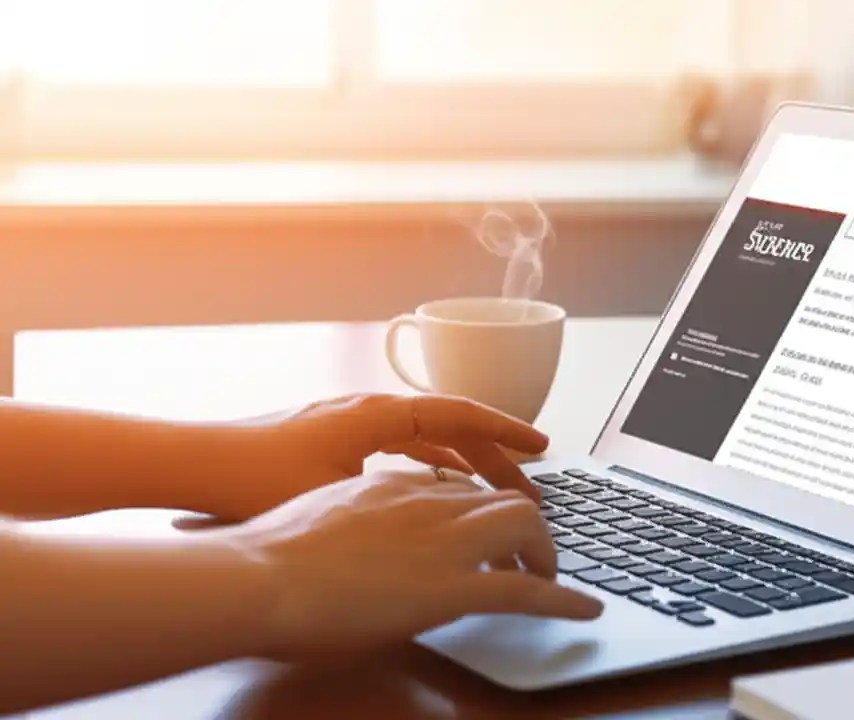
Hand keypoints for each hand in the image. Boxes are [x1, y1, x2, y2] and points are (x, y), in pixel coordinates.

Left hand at [191, 394, 547, 523]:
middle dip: (492, 454)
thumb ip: (394, 491)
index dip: (505, 430)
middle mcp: (366, 409)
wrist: (187, 464)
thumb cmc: (252, 478)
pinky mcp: (329, 440)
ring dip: (460, 459)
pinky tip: (431, 491)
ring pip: (422, 437)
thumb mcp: (334, 491)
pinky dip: (426, 465)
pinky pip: (397, 448)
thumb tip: (448, 501)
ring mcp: (346, 423)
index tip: (542, 447)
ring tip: (489, 490)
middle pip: (448, 425)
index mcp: (375, 415)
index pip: (458, 412)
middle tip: (526, 485)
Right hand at [224, 470, 602, 656]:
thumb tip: (357, 544)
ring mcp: (442, 542)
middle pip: (502, 497)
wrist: (255, 577)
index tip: (487, 527)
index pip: (458, 489)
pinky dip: (564, 600)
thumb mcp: (317, 526)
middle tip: (529, 554)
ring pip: (524, 526)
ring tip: (551, 579)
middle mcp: (427, 503)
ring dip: (545, 554)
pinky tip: (585, 611)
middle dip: (525, 525)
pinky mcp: (451, 587)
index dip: (481, 510)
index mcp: (393, 489)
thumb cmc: (265, 562)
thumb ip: (350, 526)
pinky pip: (526, 591)